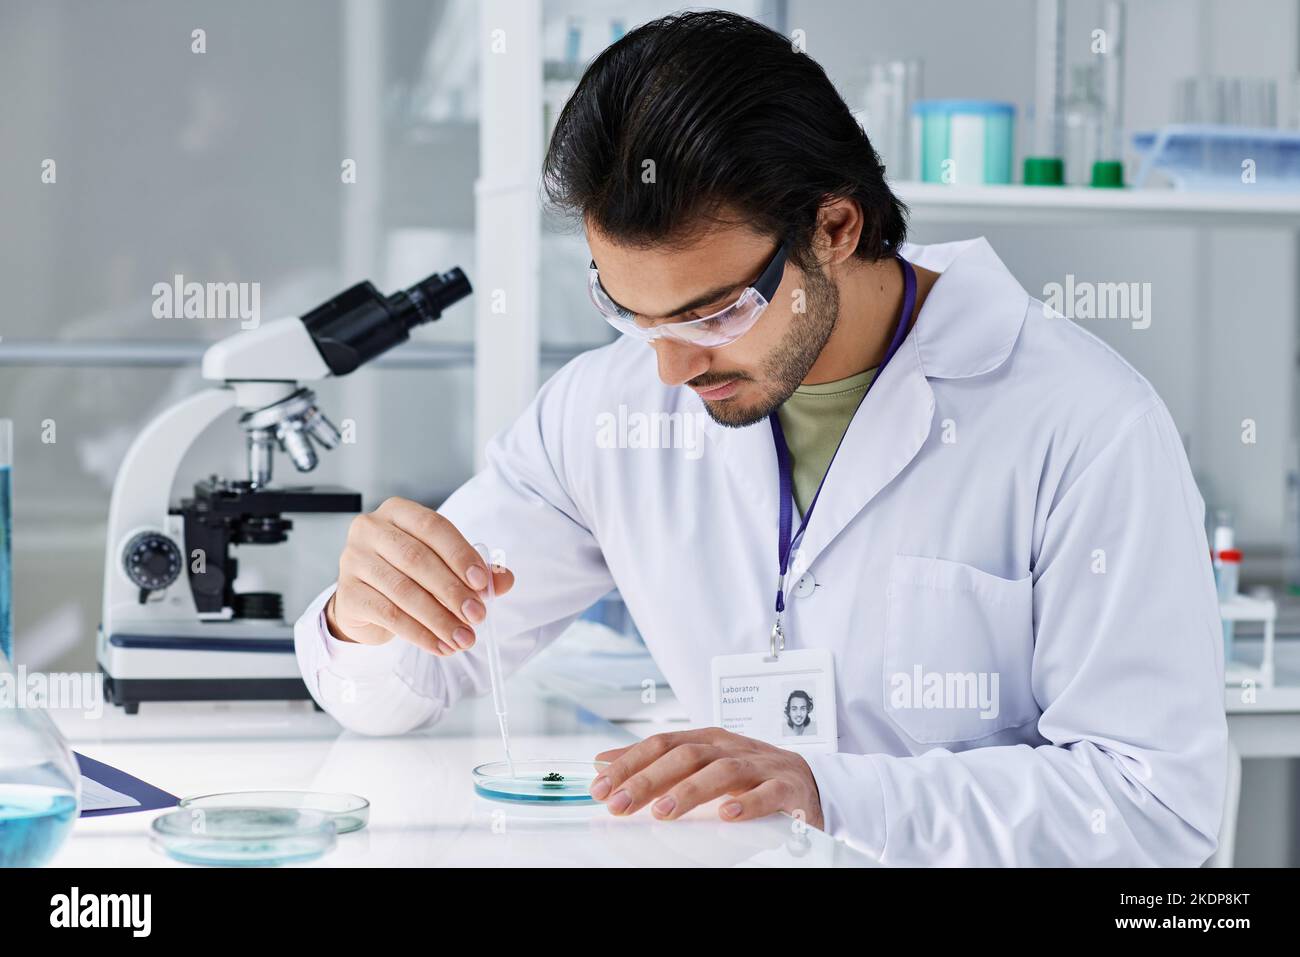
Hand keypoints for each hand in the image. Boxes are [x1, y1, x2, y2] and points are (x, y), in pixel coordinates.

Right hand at [326, 496, 513, 654]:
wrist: (366, 601)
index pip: (433, 526)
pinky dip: (419, 634)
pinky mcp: (347, 593)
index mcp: (398, 512)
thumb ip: (474, 570)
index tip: (483, 583)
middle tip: (477, 616)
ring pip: (403, 591)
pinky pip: (389, 615)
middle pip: (417, 559)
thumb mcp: (443, 566)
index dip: (460, 554)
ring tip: (463, 638)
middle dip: (452, 591)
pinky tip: (440, 646)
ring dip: (439, 619)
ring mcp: (353, 560)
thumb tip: (504, 580)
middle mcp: (371, 529)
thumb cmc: (407, 574)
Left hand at [590, 728, 822, 827]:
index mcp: (707, 739)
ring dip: (690, 790)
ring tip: (663, 812)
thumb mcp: (700, 761)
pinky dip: (747, 803)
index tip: (600, 787)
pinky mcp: (786, 789)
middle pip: (685, 755)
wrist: (808, 782)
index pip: (661, 744)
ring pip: (722, 771)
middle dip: (648, 779)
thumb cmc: (748, 774)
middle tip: (618, 805)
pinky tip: (727, 815)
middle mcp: (730, 747)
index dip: (629, 763)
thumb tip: (604, 759)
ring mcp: (760, 767)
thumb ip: (655, 762)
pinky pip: (767, 794)